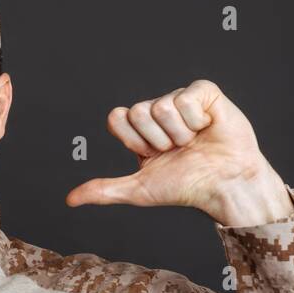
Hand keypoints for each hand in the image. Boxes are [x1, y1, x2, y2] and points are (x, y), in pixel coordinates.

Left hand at [65, 79, 293, 226]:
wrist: (224, 184)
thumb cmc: (186, 187)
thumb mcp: (139, 190)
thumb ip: (104, 190)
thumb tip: (70, 199)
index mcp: (141, 131)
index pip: (117, 118)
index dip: (134, 139)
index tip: (151, 154)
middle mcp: (159, 113)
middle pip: (137, 111)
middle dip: (157, 139)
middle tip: (178, 150)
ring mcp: (181, 100)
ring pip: (161, 106)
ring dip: (178, 133)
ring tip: (195, 142)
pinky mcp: (204, 93)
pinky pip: (185, 97)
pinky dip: (196, 121)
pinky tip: (208, 128)